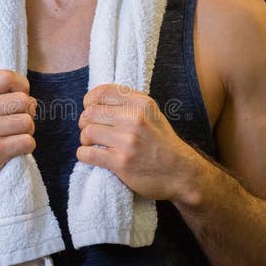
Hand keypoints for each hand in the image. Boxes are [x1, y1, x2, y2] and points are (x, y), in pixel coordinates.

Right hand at [0, 69, 36, 200]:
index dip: (21, 85)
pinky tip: (15, 150)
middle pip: (23, 100)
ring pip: (28, 122)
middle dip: (27, 112)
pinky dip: (26, 147)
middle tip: (18, 123)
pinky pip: (27, 142)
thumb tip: (26, 95)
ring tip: (15, 137)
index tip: (20, 97)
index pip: (6, 76)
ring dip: (27, 132)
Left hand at [76, 83, 196, 201]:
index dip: (89, 101)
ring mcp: (128, 141)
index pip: (102, 92)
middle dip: (85, 123)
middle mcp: (135, 119)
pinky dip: (84, 155)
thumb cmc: (163, 144)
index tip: (90, 110)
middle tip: (91, 133)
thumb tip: (97, 101)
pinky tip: (92, 157)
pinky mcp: (121, 162)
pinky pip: (87, 154)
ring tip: (93, 146)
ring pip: (87, 132)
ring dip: (85, 141)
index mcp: (142, 104)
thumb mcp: (153, 115)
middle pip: (90, 113)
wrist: (181, 173)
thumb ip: (130, 105)